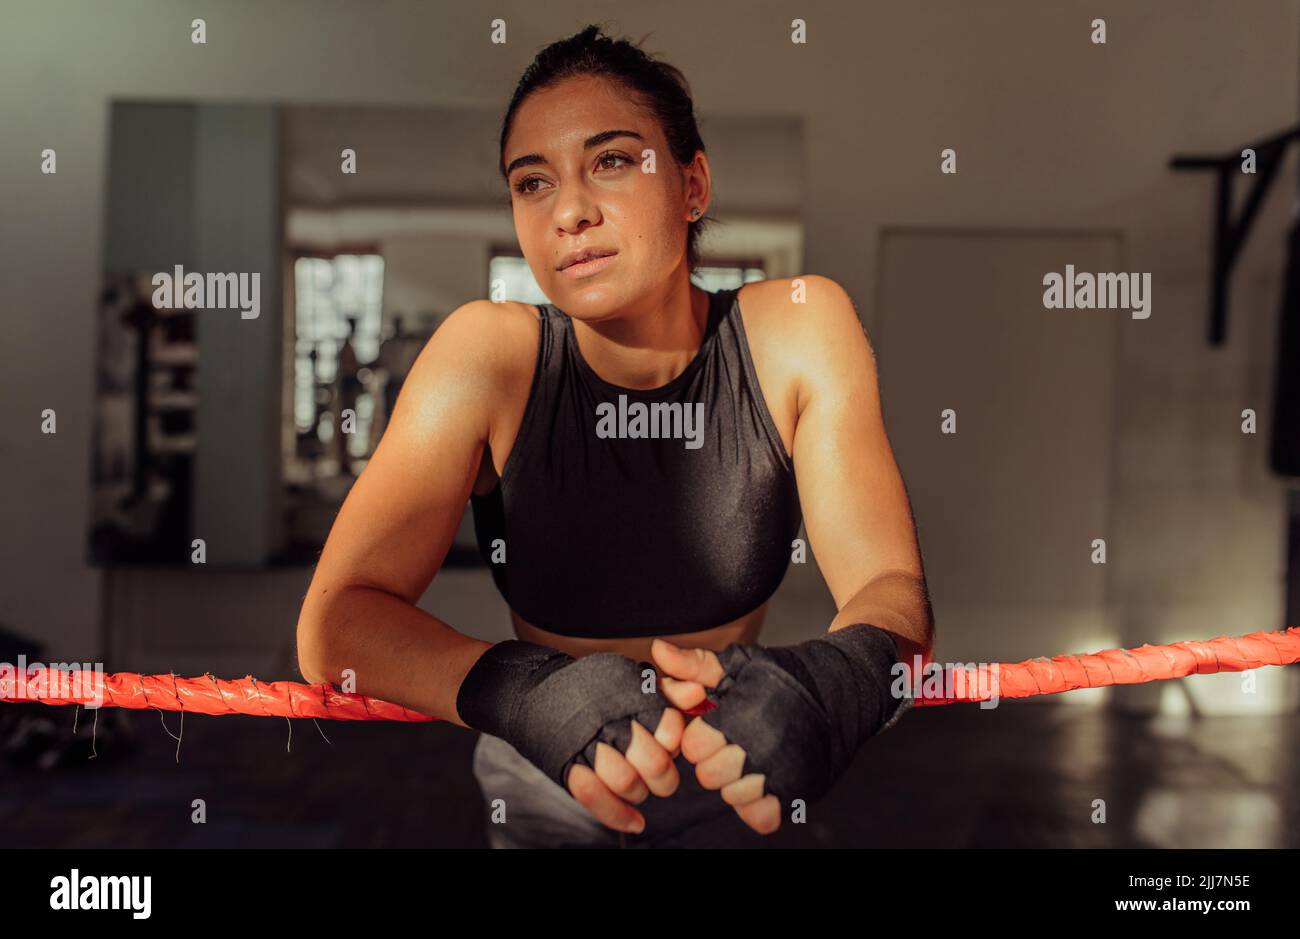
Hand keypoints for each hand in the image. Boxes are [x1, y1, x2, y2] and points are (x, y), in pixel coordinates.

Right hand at [457, 642, 684, 834]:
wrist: (534, 690)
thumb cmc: (591, 688)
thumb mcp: (631, 680)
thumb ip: (668, 691)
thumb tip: (699, 695)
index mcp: (629, 697)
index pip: (668, 727)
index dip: (673, 742)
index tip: (669, 743)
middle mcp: (609, 721)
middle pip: (651, 761)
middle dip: (662, 775)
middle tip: (660, 774)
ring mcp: (586, 745)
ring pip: (625, 782)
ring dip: (639, 793)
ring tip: (640, 788)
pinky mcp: (567, 766)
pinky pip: (593, 797)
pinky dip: (618, 816)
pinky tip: (636, 822)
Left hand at [652, 625, 908, 834]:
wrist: (844, 692)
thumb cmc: (784, 677)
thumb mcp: (739, 664)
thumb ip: (695, 665)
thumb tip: (658, 651)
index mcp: (742, 712)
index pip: (693, 746)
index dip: (700, 737)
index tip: (717, 726)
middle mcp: (762, 745)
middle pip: (709, 776)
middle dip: (716, 760)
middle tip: (735, 743)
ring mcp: (782, 773)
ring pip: (733, 797)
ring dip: (738, 783)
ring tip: (753, 759)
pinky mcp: (800, 793)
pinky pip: (762, 817)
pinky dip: (760, 805)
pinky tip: (766, 781)